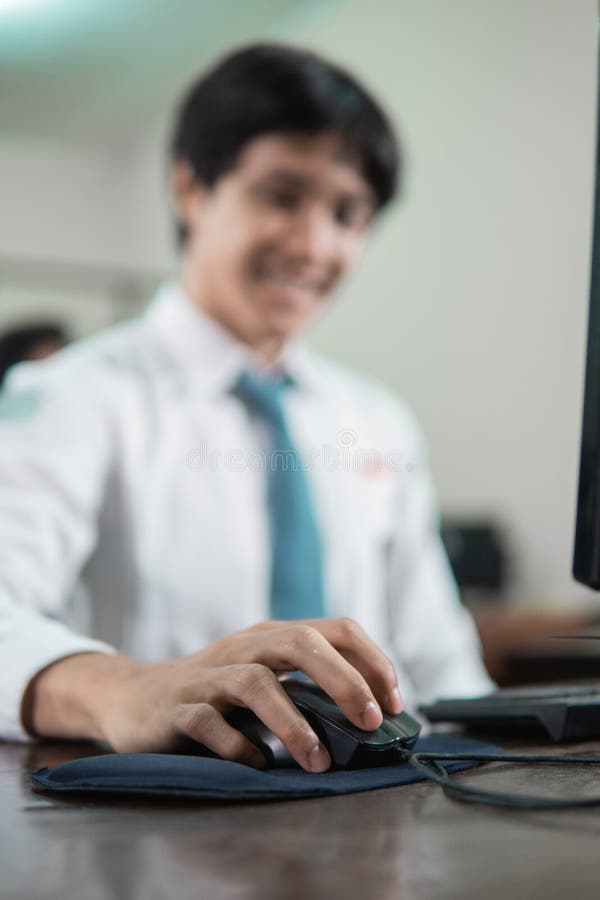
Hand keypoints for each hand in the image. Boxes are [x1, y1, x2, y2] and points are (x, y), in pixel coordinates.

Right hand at [25, 618, 401, 772]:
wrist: (135, 698)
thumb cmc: (215, 691)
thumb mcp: (265, 675)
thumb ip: (307, 687)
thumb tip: (370, 717)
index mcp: (272, 636)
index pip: (334, 628)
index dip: (371, 661)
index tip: (392, 702)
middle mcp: (244, 647)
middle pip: (300, 643)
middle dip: (343, 681)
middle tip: (369, 722)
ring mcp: (210, 676)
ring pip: (256, 683)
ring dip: (294, 723)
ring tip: (319, 760)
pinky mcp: (179, 708)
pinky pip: (211, 723)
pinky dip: (240, 746)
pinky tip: (259, 764)